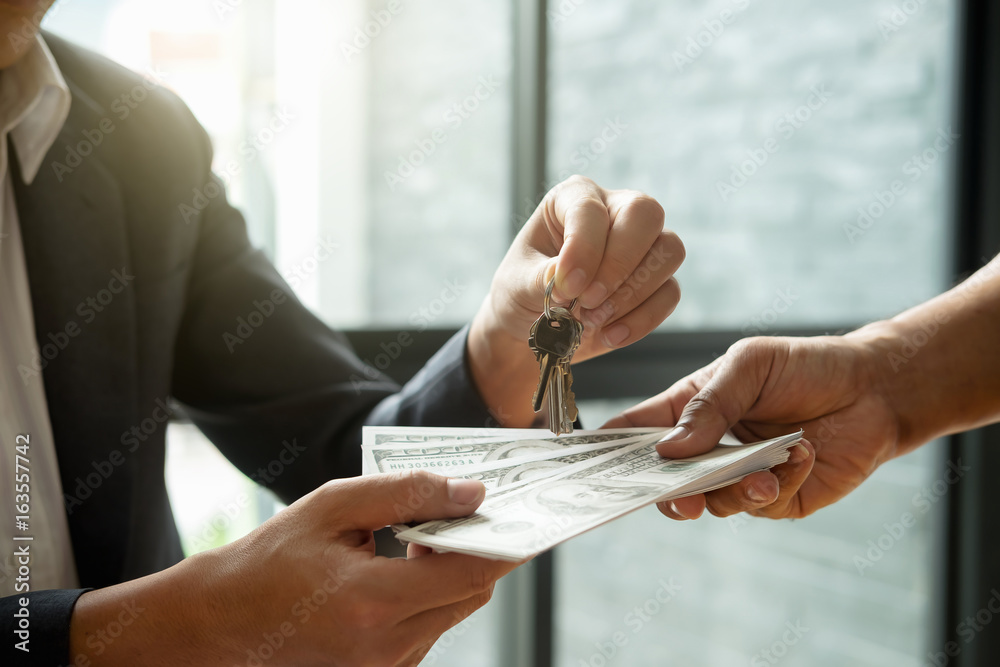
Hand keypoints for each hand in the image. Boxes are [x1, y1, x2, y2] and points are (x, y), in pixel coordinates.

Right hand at [70, 472, 518, 666]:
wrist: (219, 620)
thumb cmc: (270, 558)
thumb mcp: (334, 507)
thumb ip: (406, 494)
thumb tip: (470, 494)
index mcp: (372, 603)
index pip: (470, 574)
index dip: (502, 541)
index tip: (518, 511)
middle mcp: (385, 646)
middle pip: (469, 595)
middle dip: (476, 551)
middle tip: (460, 511)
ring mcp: (383, 666)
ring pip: (452, 612)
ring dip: (451, 573)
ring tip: (420, 536)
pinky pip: (428, 629)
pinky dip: (429, 594)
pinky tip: (402, 565)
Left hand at [469, 175, 684, 425]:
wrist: (534, 327)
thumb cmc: (522, 290)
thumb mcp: (518, 283)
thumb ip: (541, 277)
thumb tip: (571, 277)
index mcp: (574, 197)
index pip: (592, 209)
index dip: (583, 248)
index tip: (566, 286)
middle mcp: (615, 210)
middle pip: (646, 215)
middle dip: (619, 264)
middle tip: (587, 301)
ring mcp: (643, 244)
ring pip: (669, 251)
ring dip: (633, 293)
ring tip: (593, 319)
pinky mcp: (657, 281)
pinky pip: (670, 293)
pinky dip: (642, 319)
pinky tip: (610, 335)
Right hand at [603, 333, 900, 519]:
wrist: (874, 389)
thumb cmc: (804, 366)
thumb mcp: (749, 366)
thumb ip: (710, 406)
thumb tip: (670, 450)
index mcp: (687, 410)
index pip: (636, 433)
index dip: (609, 451)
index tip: (591, 469)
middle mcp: (707, 448)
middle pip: (667, 482)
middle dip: (670, 495)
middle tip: (681, 501)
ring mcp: (739, 476)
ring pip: (714, 502)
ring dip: (735, 491)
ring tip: (765, 472)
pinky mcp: (778, 498)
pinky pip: (763, 506)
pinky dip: (781, 483)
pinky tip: (802, 454)